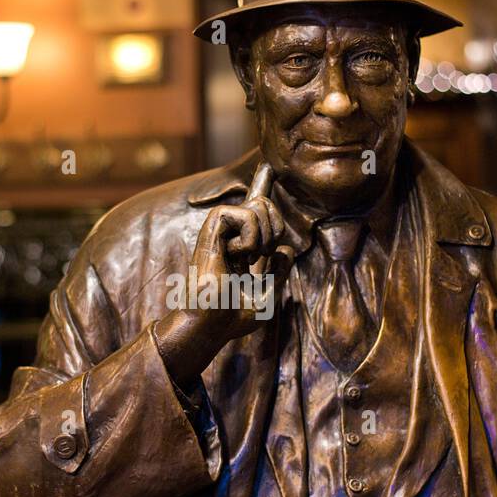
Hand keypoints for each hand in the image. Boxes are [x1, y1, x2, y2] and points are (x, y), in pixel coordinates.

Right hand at [155, 164, 294, 379]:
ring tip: (253, 257)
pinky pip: (240, 213)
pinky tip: (241, 254)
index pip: (252, 213)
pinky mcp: (210, 233)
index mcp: (237, 249)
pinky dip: (251, 233)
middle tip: (265, 253)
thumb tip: (285, 250)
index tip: (268, 169)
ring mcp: (219, 234)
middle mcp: (228, 238)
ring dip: (265, 232)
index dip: (262, 190)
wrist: (211, 326)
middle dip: (275, 223)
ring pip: (254, 205)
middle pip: (261, 203)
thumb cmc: (231, 318)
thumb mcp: (266, 296)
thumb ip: (278, 273)